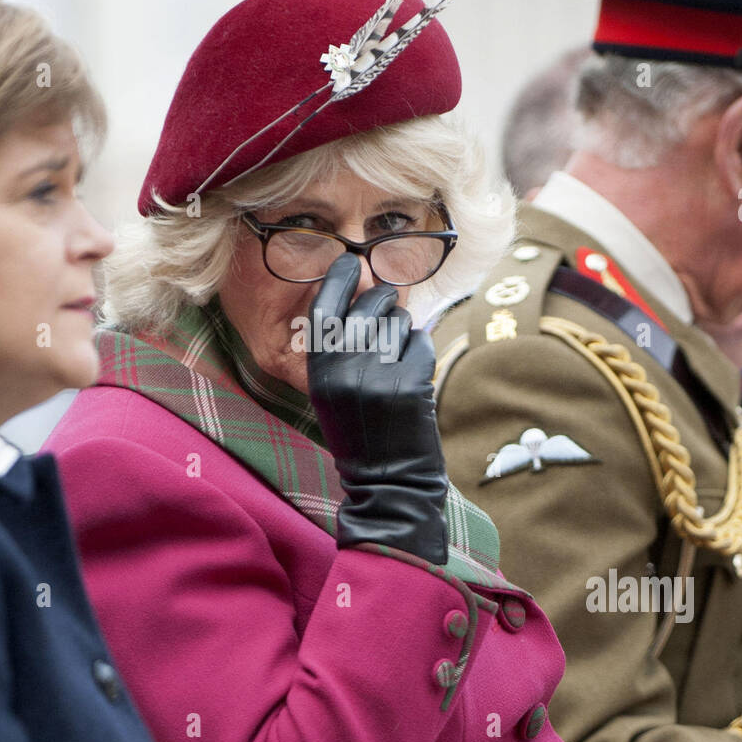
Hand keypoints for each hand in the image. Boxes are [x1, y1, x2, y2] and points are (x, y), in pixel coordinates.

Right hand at [306, 254, 447, 563]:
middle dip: (385, 300)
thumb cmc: (361, 431)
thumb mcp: (333, 390)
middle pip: (369, 305)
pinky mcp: (411, 385)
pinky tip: (414, 378)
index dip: (338, 277)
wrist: (387, 482)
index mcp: (319, 370)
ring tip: (399, 361)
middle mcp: (344, 370)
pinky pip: (422, 342)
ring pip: (400, 321)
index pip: (325, 307)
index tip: (350, 259)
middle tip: (390, 311)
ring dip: (405, 332)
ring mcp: (378, 376)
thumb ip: (340, 346)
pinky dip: (422, 353)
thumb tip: (363, 291)